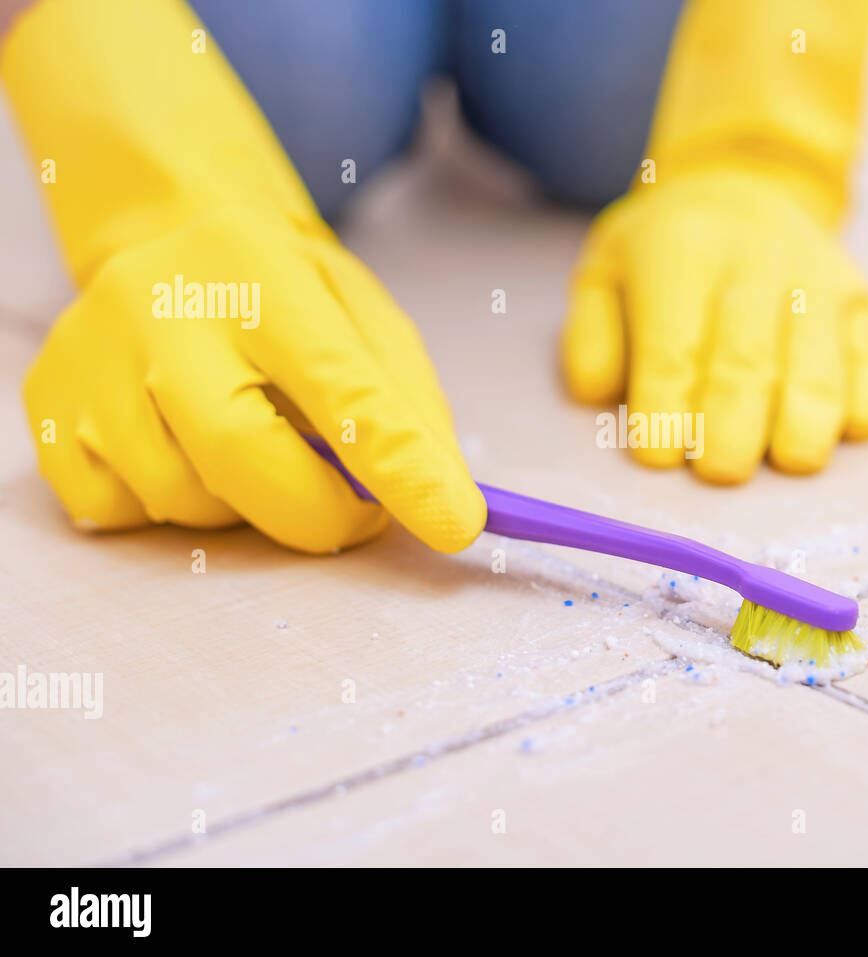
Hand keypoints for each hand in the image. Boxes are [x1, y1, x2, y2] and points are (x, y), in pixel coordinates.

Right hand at [24, 206, 484, 553]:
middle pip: (239, 455)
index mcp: (265, 276)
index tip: (455, 524)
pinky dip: (173, 508)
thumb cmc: (288, 295)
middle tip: (358, 514)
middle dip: (317, 513)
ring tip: (261, 449)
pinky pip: (120, 511)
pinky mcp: (48, 406)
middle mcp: (162, 309)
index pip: (342, 385)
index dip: (401, 465)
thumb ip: (409, 406)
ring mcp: (91, 358)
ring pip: (183, 498)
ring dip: (247, 506)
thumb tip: (445, 502)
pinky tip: (188, 449)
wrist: (174, 239)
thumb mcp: (368, 321)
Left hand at [562, 168, 867, 482]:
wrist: (742, 187)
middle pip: (749, 362)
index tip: (658, 455)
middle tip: (719, 471)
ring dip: (804, 428)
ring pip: (819, 368)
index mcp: (683, 254)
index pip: (674, 348)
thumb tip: (604, 397)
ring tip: (784, 462)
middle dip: (735, 431)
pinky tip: (836, 432)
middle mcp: (757, 260)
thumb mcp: (603, 274)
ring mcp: (819, 280)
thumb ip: (592, 339)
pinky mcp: (861, 302)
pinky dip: (859, 407)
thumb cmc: (662, 253)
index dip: (666, 410)